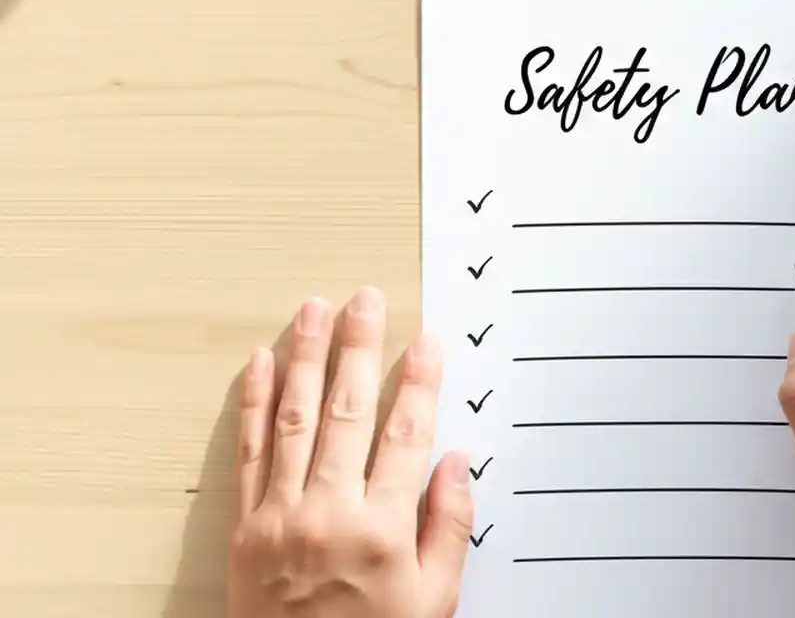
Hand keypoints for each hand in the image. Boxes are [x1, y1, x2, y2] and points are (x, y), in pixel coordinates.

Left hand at [228, 287, 472, 617]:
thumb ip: (447, 527)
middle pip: (347, 411)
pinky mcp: (246, 527)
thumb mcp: (433, 601)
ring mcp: (282, 516)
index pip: (406, 434)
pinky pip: (248, 453)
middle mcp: (329, 512)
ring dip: (305, 358)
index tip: (424, 342)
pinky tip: (260, 365)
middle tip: (364, 301)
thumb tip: (454, 463)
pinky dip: (254, 405)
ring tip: (312, 312)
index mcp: (383, 529)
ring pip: (295, 419)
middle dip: (358, 348)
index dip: (418, 381)